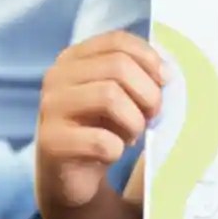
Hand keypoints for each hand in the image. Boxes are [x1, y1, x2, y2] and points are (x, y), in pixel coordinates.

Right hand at [36, 31, 164, 210]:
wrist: (70, 177)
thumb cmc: (100, 128)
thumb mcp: (120, 95)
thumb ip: (138, 76)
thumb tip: (166, 72)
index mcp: (74, 58)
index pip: (117, 41)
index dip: (148, 58)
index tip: (164, 81)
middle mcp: (57, 76)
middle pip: (118, 66)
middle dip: (148, 93)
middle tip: (153, 115)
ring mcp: (51, 108)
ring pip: (109, 96)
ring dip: (134, 121)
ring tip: (133, 135)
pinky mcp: (51, 142)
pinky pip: (100, 140)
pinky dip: (117, 150)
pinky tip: (112, 153)